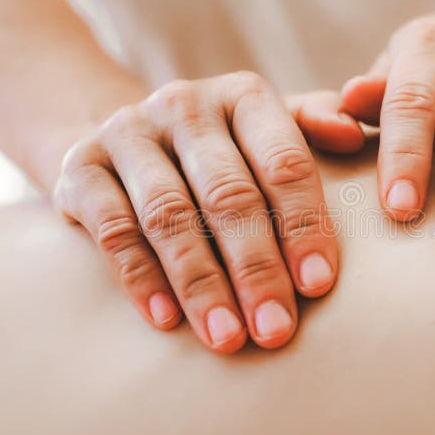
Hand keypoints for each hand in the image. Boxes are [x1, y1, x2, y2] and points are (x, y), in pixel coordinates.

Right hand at [53, 71, 337, 352]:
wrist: (128, 141)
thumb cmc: (223, 149)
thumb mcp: (269, 129)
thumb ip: (315, 127)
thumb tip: (354, 135)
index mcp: (243, 96)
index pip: (283, 162)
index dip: (303, 226)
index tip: (319, 286)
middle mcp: (184, 105)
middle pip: (227, 193)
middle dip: (256, 268)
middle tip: (276, 330)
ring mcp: (128, 133)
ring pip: (169, 215)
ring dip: (201, 283)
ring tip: (228, 338)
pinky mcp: (80, 166)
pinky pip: (113, 228)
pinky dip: (140, 277)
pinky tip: (167, 320)